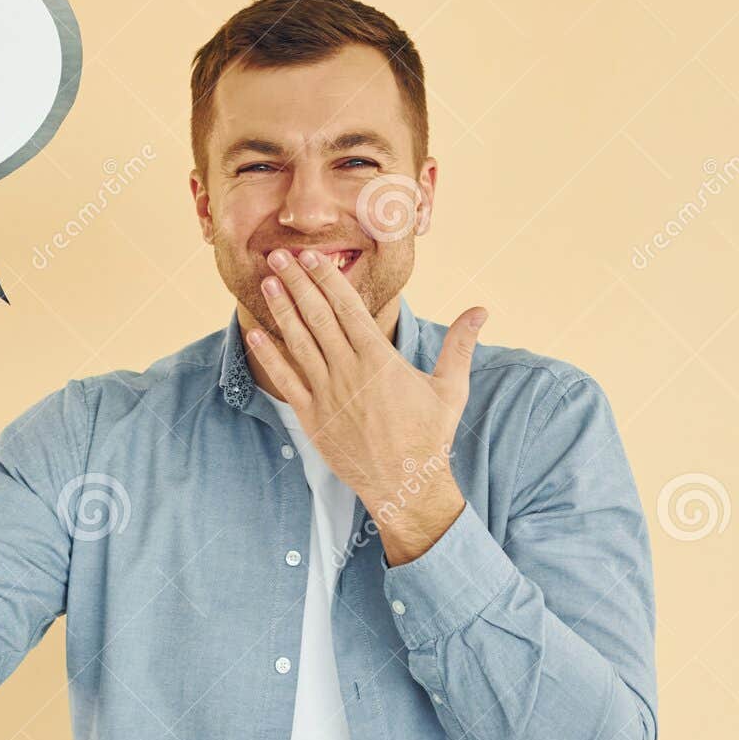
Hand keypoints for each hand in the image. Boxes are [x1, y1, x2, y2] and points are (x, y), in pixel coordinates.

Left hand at [247, 247, 486, 563]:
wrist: (406, 484)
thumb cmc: (430, 435)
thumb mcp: (451, 387)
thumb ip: (460, 345)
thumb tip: (482, 310)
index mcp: (380, 359)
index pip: (348, 308)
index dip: (327, 279)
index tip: (312, 257)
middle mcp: (350, 372)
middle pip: (318, 317)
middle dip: (298, 283)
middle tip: (280, 255)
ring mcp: (328, 394)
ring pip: (299, 343)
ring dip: (282, 310)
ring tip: (268, 282)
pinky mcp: (313, 418)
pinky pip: (287, 380)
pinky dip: (270, 356)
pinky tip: (256, 334)